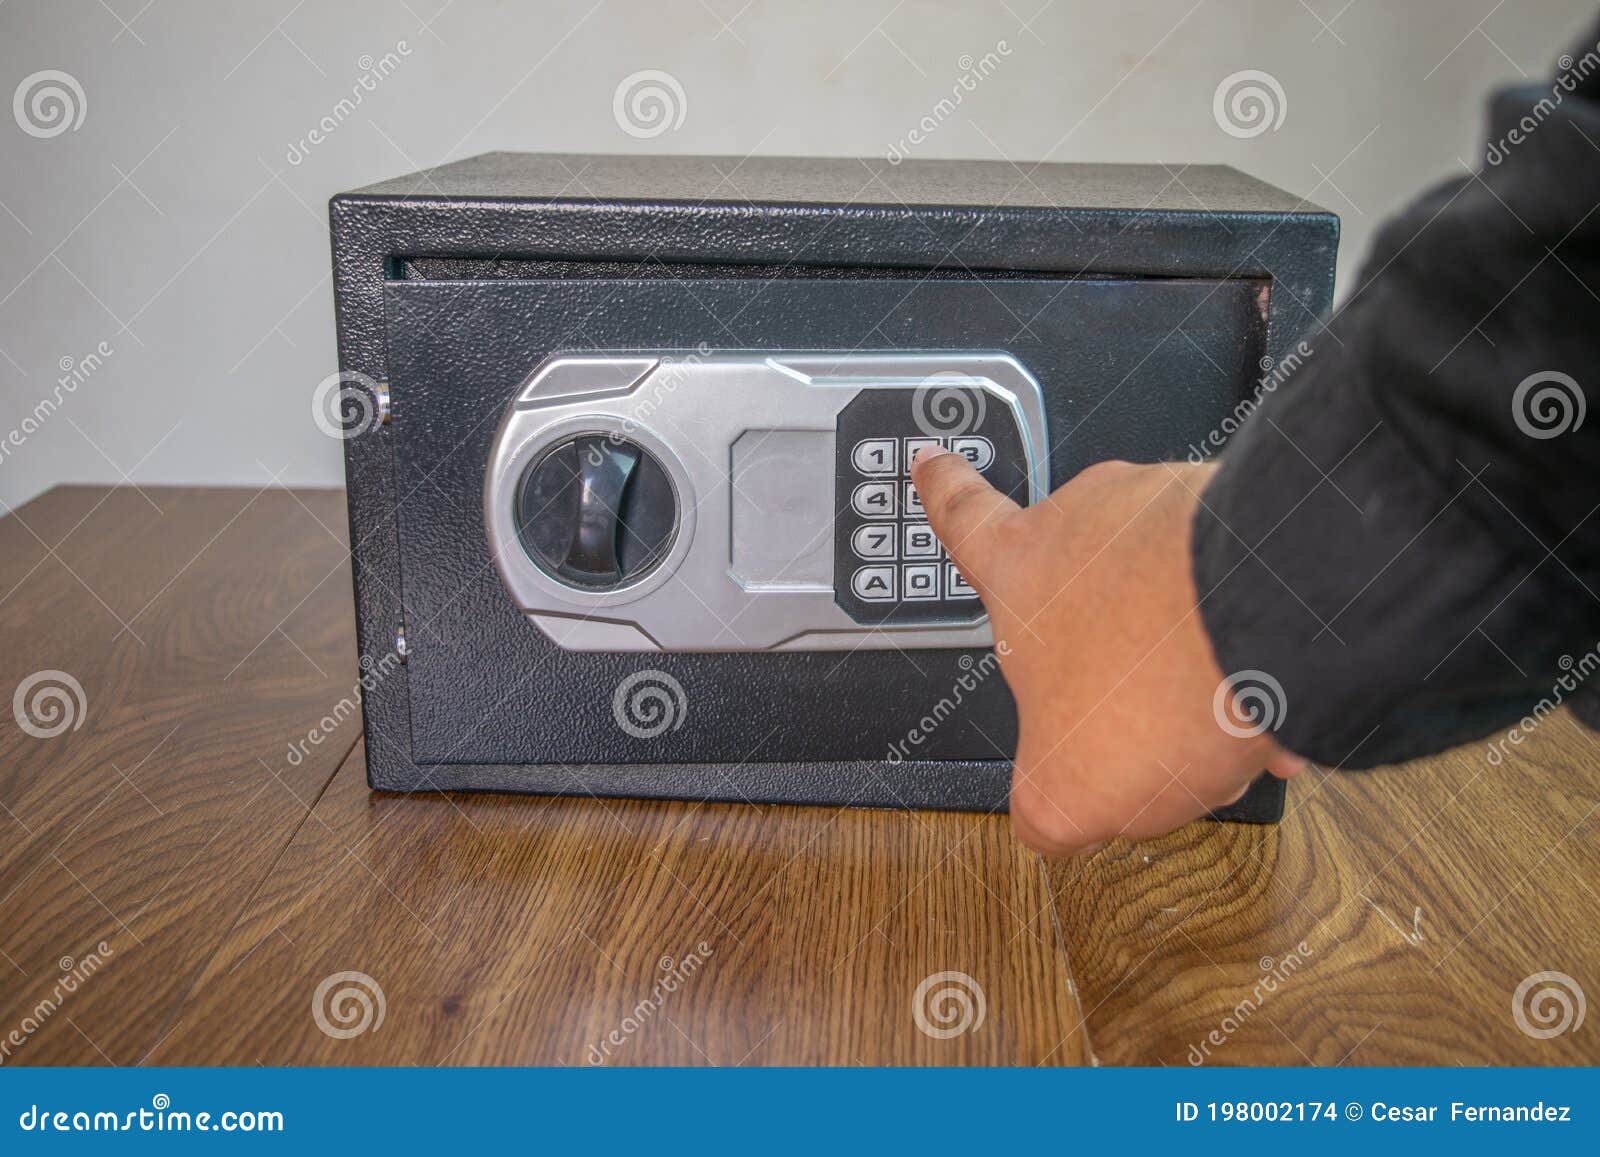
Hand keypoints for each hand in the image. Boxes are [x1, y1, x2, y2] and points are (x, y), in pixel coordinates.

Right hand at [910, 450, 1305, 856]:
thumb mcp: (1064, 790)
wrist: (1281, 622)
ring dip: (1195, 661)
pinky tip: (1280, 701)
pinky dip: (1262, 649)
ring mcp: (1178, 508)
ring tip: (1226, 721)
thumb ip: (1042, 809)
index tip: (933, 461)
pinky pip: (1249, 590)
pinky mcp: (1256, 517)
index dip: (944, 491)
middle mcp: (1096, 519)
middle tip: (1142, 708)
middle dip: (1115, 646)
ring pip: (1179, 594)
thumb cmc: (1161, 677)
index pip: (964, 517)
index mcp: (1024, 568)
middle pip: (1086, 577)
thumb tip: (1049, 820)